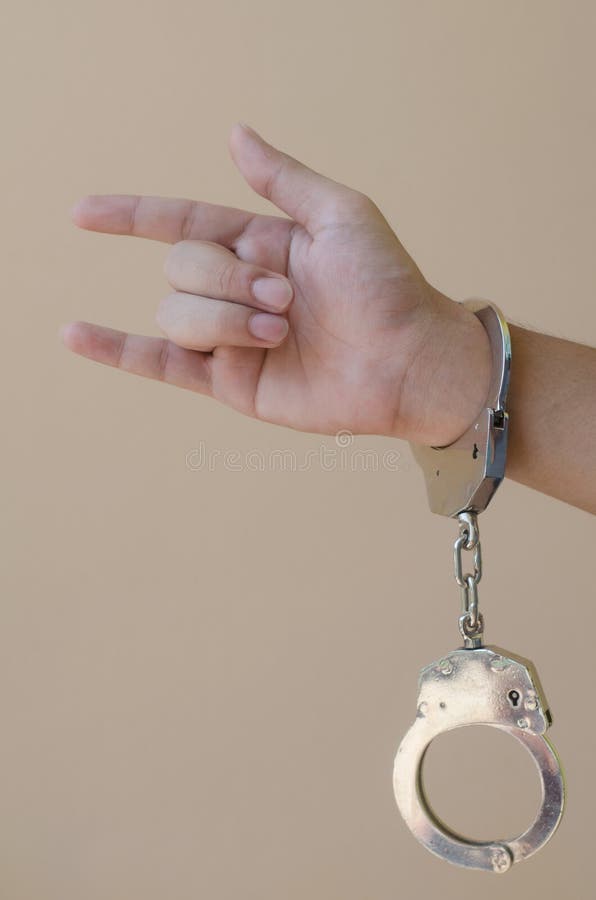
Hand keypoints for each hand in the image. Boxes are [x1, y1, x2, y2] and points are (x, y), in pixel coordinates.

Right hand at [62, 122, 490, 446]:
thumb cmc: (388, 286)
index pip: (180, 223)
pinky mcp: (229, 383)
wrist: (408, 361)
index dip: (132, 216)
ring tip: (280, 333)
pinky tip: (74, 334)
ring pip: (179, 314)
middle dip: (227, 278)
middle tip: (287, 299)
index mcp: (259, 244)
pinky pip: (161, 364)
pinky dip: (115, 350)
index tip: (83, 214)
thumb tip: (234, 133)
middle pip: (181, 267)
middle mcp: (238, 289)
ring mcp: (231, 338)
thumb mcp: (342, 214)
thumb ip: (282, 179)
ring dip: (226, 319)